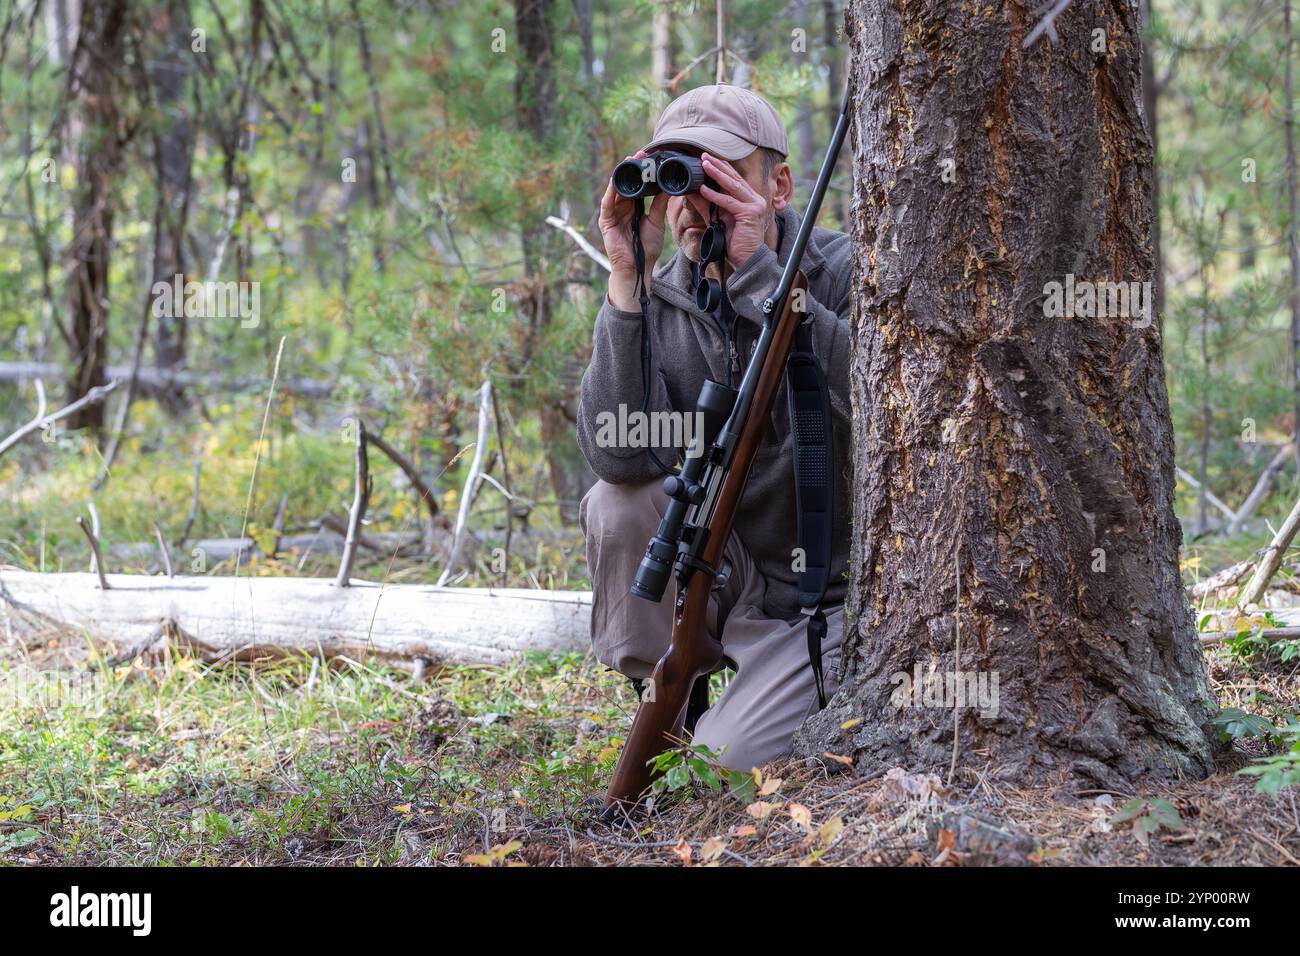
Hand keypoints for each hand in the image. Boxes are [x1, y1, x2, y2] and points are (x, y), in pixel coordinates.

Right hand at [599, 151, 668, 311]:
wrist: (638, 268)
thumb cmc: (646, 248)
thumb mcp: (656, 222)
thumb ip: (659, 204)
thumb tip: (669, 187)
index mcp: (634, 207)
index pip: (638, 185)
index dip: (643, 171)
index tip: (651, 157)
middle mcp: (622, 208)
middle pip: (627, 183)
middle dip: (633, 168)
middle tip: (641, 153)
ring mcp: (613, 213)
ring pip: (616, 189)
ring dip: (622, 174)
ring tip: (630, 160)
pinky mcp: (606, 221)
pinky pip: (608, 202)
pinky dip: (611, 190)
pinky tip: (616, 179)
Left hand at [698, 152, 769, 269]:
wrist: (746, 260)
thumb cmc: (735, 242)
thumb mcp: (718, 219)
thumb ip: (708, 206)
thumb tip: (693, 193)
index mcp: (749, 199)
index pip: (734, 179)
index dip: (721, 168)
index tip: (707, 159)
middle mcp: (754, 199)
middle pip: (734, 178)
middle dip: (718, 165)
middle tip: (704, 155)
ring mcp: (754, 205)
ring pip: (732, 186)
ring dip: (716, 174)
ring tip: (703, 164)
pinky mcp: (750, 214)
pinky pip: (729, 202)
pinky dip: (715, 195)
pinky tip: (703, 189)